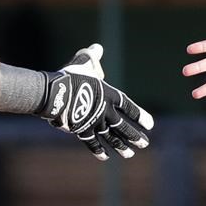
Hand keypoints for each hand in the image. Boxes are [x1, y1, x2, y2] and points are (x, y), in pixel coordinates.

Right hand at [40, 44, 153, 160]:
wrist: (54, 92)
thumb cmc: (70, 76)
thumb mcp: (83, 62)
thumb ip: (92, 57)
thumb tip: (97, 48)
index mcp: (109, 95)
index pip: (129, 108)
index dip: (140, 116)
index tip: (150, 125)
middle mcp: (105, 111)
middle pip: (124, 126)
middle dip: (135, 136)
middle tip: (145, 144)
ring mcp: (94, 122)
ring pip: (111, 137)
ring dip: (121, 146)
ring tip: (130, 154)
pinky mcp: (81, 130)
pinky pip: (91, 143)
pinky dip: (98, 150)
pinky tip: (105, 157)